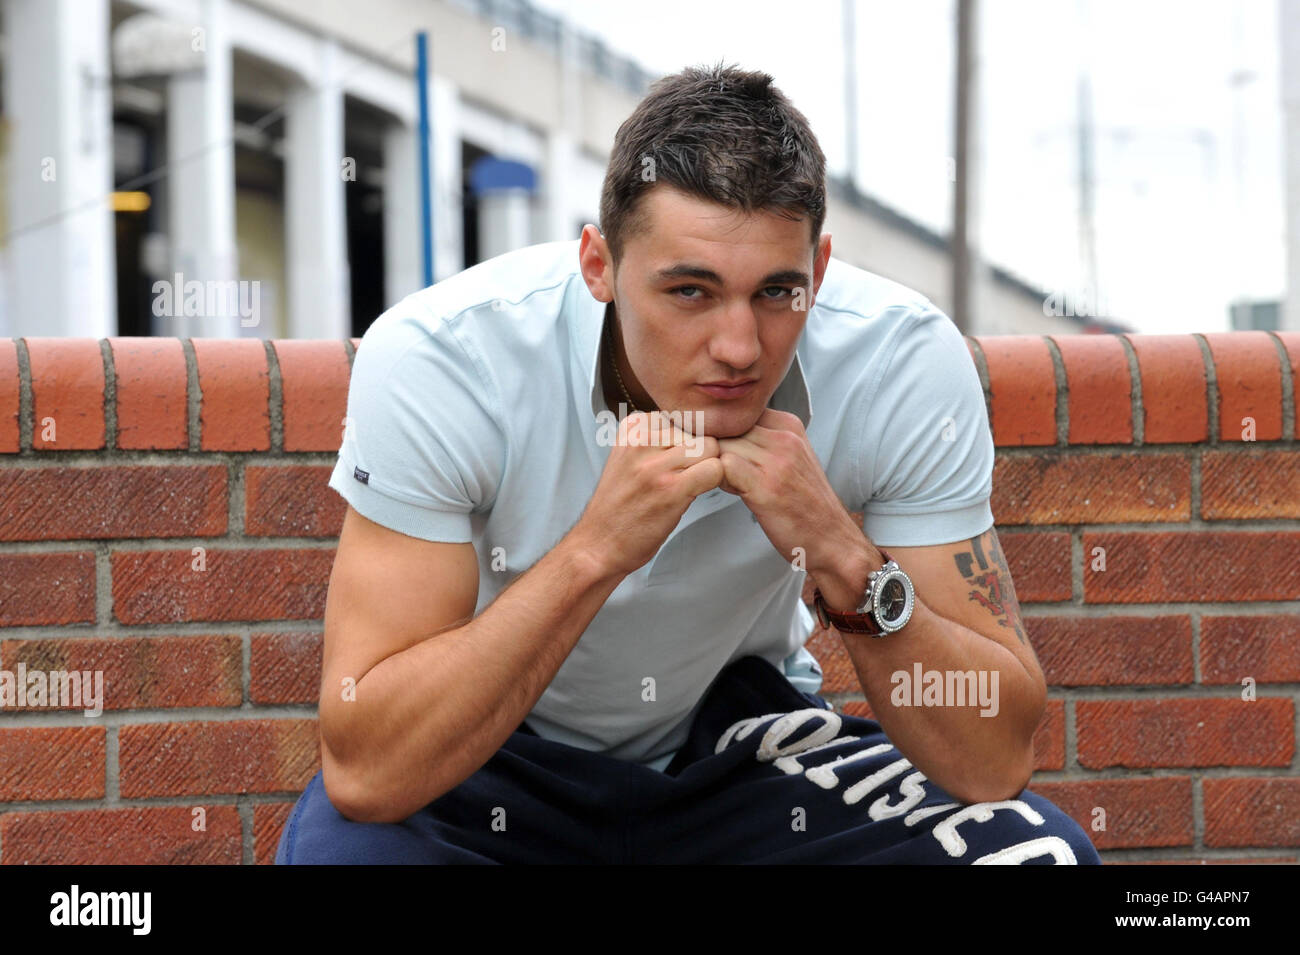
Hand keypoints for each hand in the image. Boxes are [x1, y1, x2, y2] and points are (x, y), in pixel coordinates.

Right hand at [574, 411, 722, 576]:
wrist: (598, 543)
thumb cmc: (618, 506)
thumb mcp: (628, 457)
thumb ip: (657, 438)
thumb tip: (696, 427)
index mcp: (632, 427)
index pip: (684, 417)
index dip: (687, 442)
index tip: (674, 462)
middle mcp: (642, 440)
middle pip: (700, 432)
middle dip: (699, 455)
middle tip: (682, 477)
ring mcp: (656, 464)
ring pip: (711, 448)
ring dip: (706, 469)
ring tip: (685, 487)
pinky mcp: (671, 489)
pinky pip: (715, 470)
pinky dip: (714, 483)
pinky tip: (692, 495)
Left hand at [716, 409, 859, 571]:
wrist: (832, 538)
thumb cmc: (806, 503)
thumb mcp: (790, 459)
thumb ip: (761, 442)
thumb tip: (722, 435)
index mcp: (789, 426)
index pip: (738, 413)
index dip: (726, 434)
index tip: (730, 454)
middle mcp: (785, 437)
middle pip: (727, 427)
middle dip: (717, 448)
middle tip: (725, 472)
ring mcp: (777, 460)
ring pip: (722, 444)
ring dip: (717, 465)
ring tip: (733, 484)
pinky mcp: (766, 486)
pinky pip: (723, 466)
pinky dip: (719, 479)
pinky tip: (735, 493)